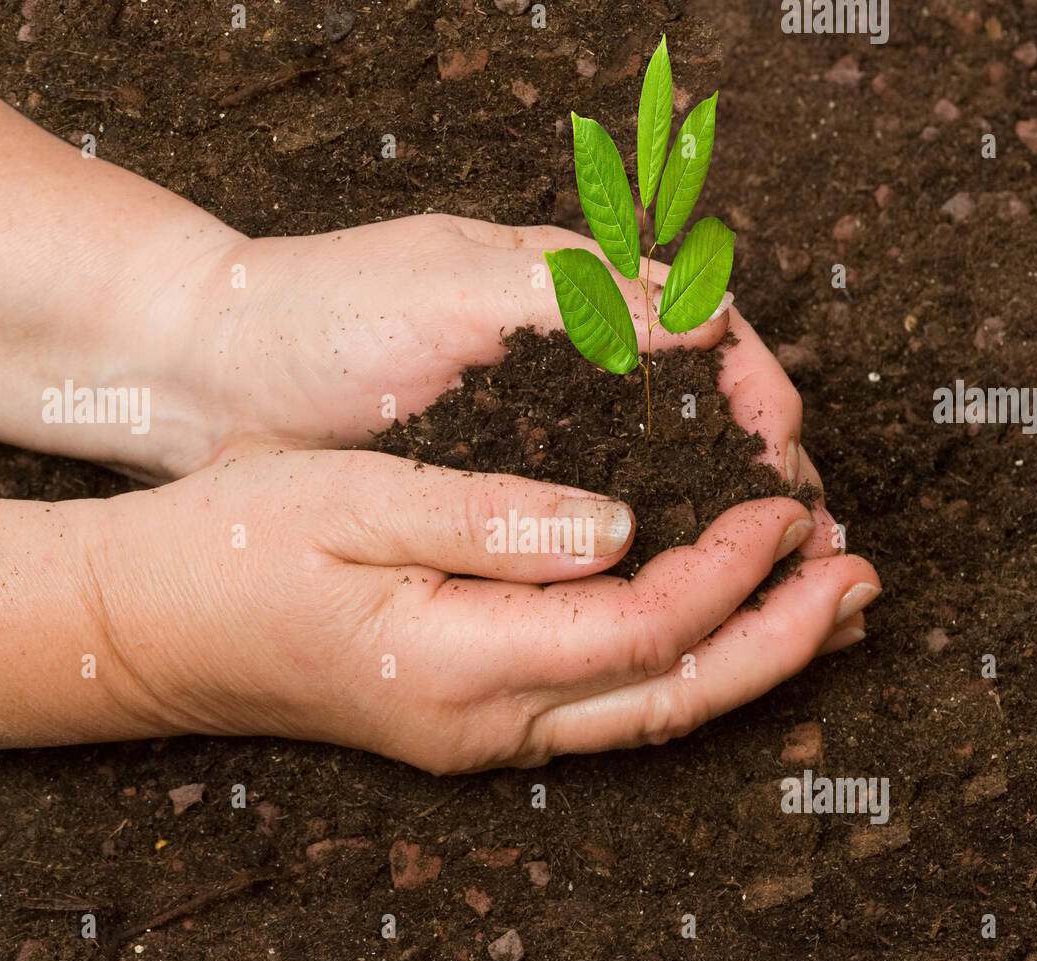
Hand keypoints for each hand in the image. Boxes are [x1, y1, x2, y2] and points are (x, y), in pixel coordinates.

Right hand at [82, 449, 879, 773]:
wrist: (153, 625)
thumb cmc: (238, 548)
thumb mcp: (356, 502)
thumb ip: (493, 516)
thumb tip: (622, 527)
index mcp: (459, 659)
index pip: (640, 624)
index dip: (728, 569)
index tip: (785, 504)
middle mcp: (486, 719)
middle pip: (672, 694)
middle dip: (781, 639)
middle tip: (865, 578)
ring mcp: (482, 732)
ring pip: (650, 711)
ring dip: (748, 657)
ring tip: (830, 604)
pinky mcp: (474, 717)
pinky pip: (610, 701)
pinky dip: (683, 661)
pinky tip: (722, 620)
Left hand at [182, 213, 843, 553]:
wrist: (221, 375)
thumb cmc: (326, 313)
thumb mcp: (454, 287)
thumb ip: (581, 297)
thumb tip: (710, 326)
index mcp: (586, 293)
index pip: (715, 339)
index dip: (763, 402)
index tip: (786, 467)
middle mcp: (585, 362)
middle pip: (709, 418)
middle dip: (768, 479)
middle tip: (815, 550)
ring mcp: (551, 429)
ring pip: (669, 478)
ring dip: (724, 529)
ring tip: (778, 586)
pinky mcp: (512, 488)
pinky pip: (605, 523)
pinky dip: (653, 557)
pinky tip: (680, 598)